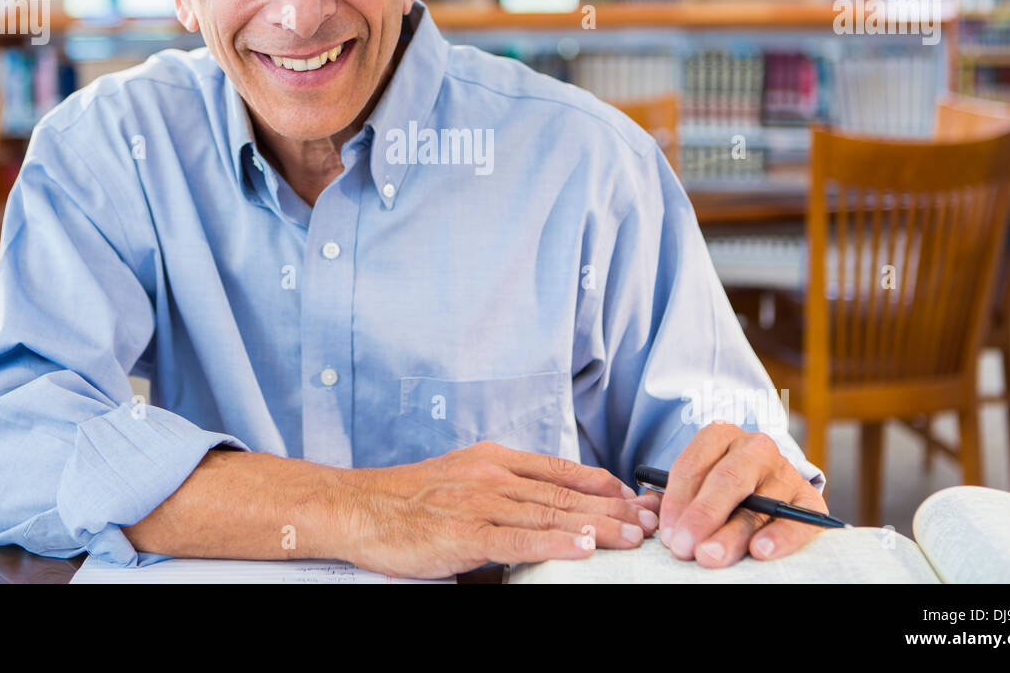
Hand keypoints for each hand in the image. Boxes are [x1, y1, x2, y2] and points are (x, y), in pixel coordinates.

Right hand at [336, 441, 660, 577]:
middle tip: (649, 519)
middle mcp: (491, 476)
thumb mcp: (461, 481)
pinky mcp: (465, 533)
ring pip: (549, 515)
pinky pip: (517, 540)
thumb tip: (544, 515)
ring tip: (631, 537)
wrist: (360, 507)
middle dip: (613, 507)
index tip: (634, 494)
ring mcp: (479, 503)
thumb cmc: (407, 500)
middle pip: (564, 493)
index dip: (602, 483)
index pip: (560, 469)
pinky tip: (582, 549)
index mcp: (493, 460)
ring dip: (597, 527)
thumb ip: (503, 494)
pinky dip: (554, 545)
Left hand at [654, 422, 825, 567]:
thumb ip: (675, 499)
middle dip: (702, 516)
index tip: (668, 535)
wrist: (771, 489)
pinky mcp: (809, 499)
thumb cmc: (722, 490)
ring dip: (733, 533)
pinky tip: (761, 551)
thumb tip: (647, 517)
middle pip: (727, 480)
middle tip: (684, 548)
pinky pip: (797, 519)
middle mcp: (756, 447)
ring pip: (758, 504)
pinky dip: (780, 536)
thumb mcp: (698, 485)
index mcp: (721, 435)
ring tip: (712, 555)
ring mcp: (786, 472)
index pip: (693, 465)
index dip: (676, 502)